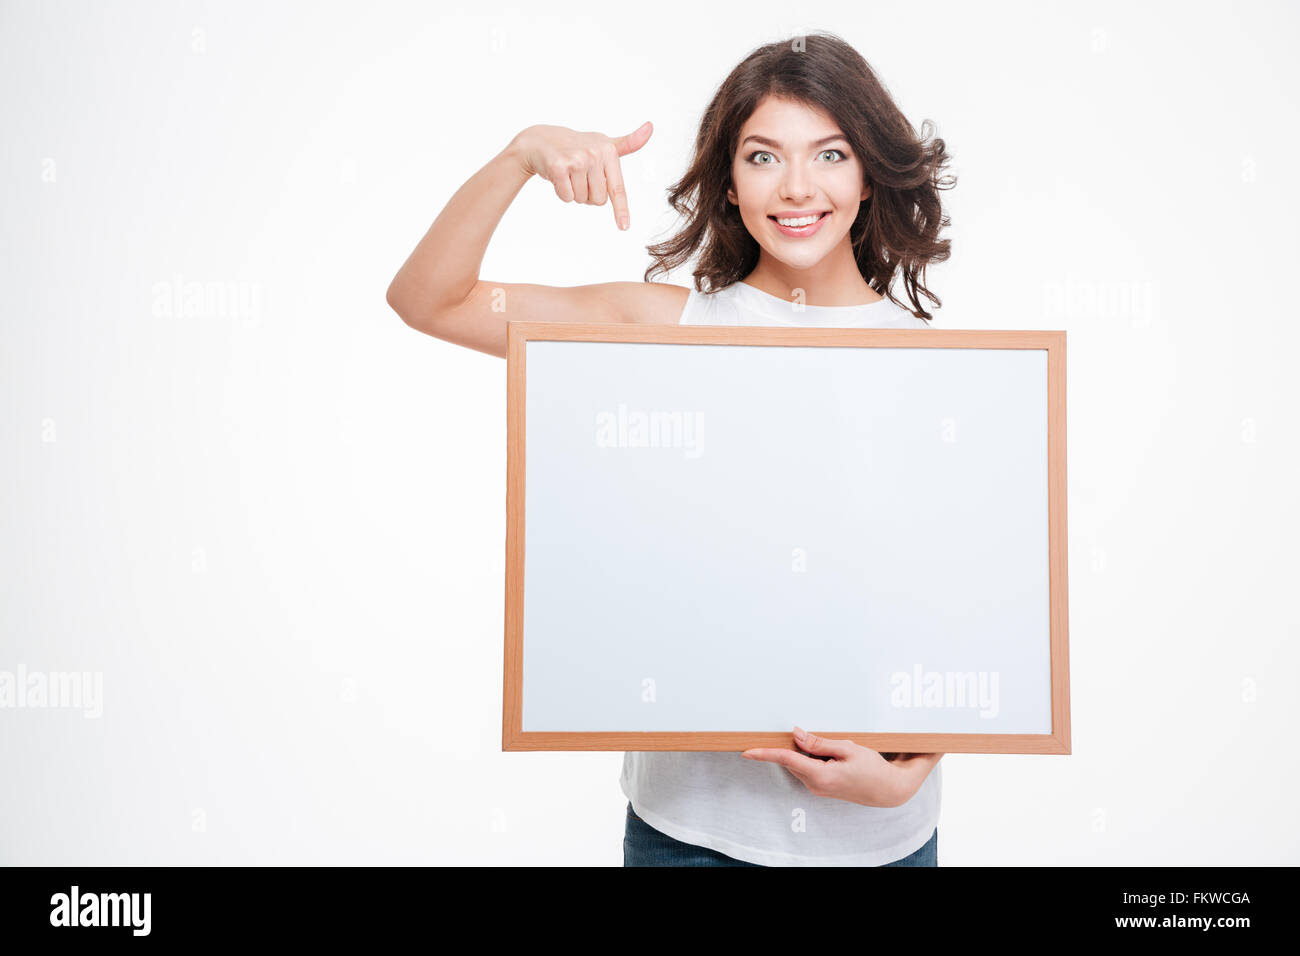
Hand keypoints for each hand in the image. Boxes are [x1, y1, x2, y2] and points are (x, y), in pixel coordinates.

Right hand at [511, 121, 652, 230]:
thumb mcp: (603, 143)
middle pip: (598, 200)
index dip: (621, 210)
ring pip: (582, 200)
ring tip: (568, 174)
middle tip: (579, 176)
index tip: (624, 227)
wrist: (540, 140)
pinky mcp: (559, 167)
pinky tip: (558, 176)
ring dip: (574, 193)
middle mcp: (594, 154)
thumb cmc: (576, 145)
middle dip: (588, 194)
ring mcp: (576, 160)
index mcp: (608, 151)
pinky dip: (562, 192)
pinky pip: (567, 197)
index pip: (617, 188)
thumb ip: (627, 143)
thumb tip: (650, 128)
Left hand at [743, 726, 943, 807]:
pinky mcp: (822, 787)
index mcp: (821, 776)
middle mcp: (815, 785)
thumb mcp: (848, 748)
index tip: (747, 751)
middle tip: (800, 730)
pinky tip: (830, 753)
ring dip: (805, 751)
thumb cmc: (872, 767)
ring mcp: (818, 788)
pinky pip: (808, 768)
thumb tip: (796, 734)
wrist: (889, 790)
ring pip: (800, 764)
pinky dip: (811, 757)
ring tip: (833, 748)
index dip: (765, 753)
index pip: (786, 760)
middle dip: (791, 744)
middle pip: (792, 760)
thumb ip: (818, 742)